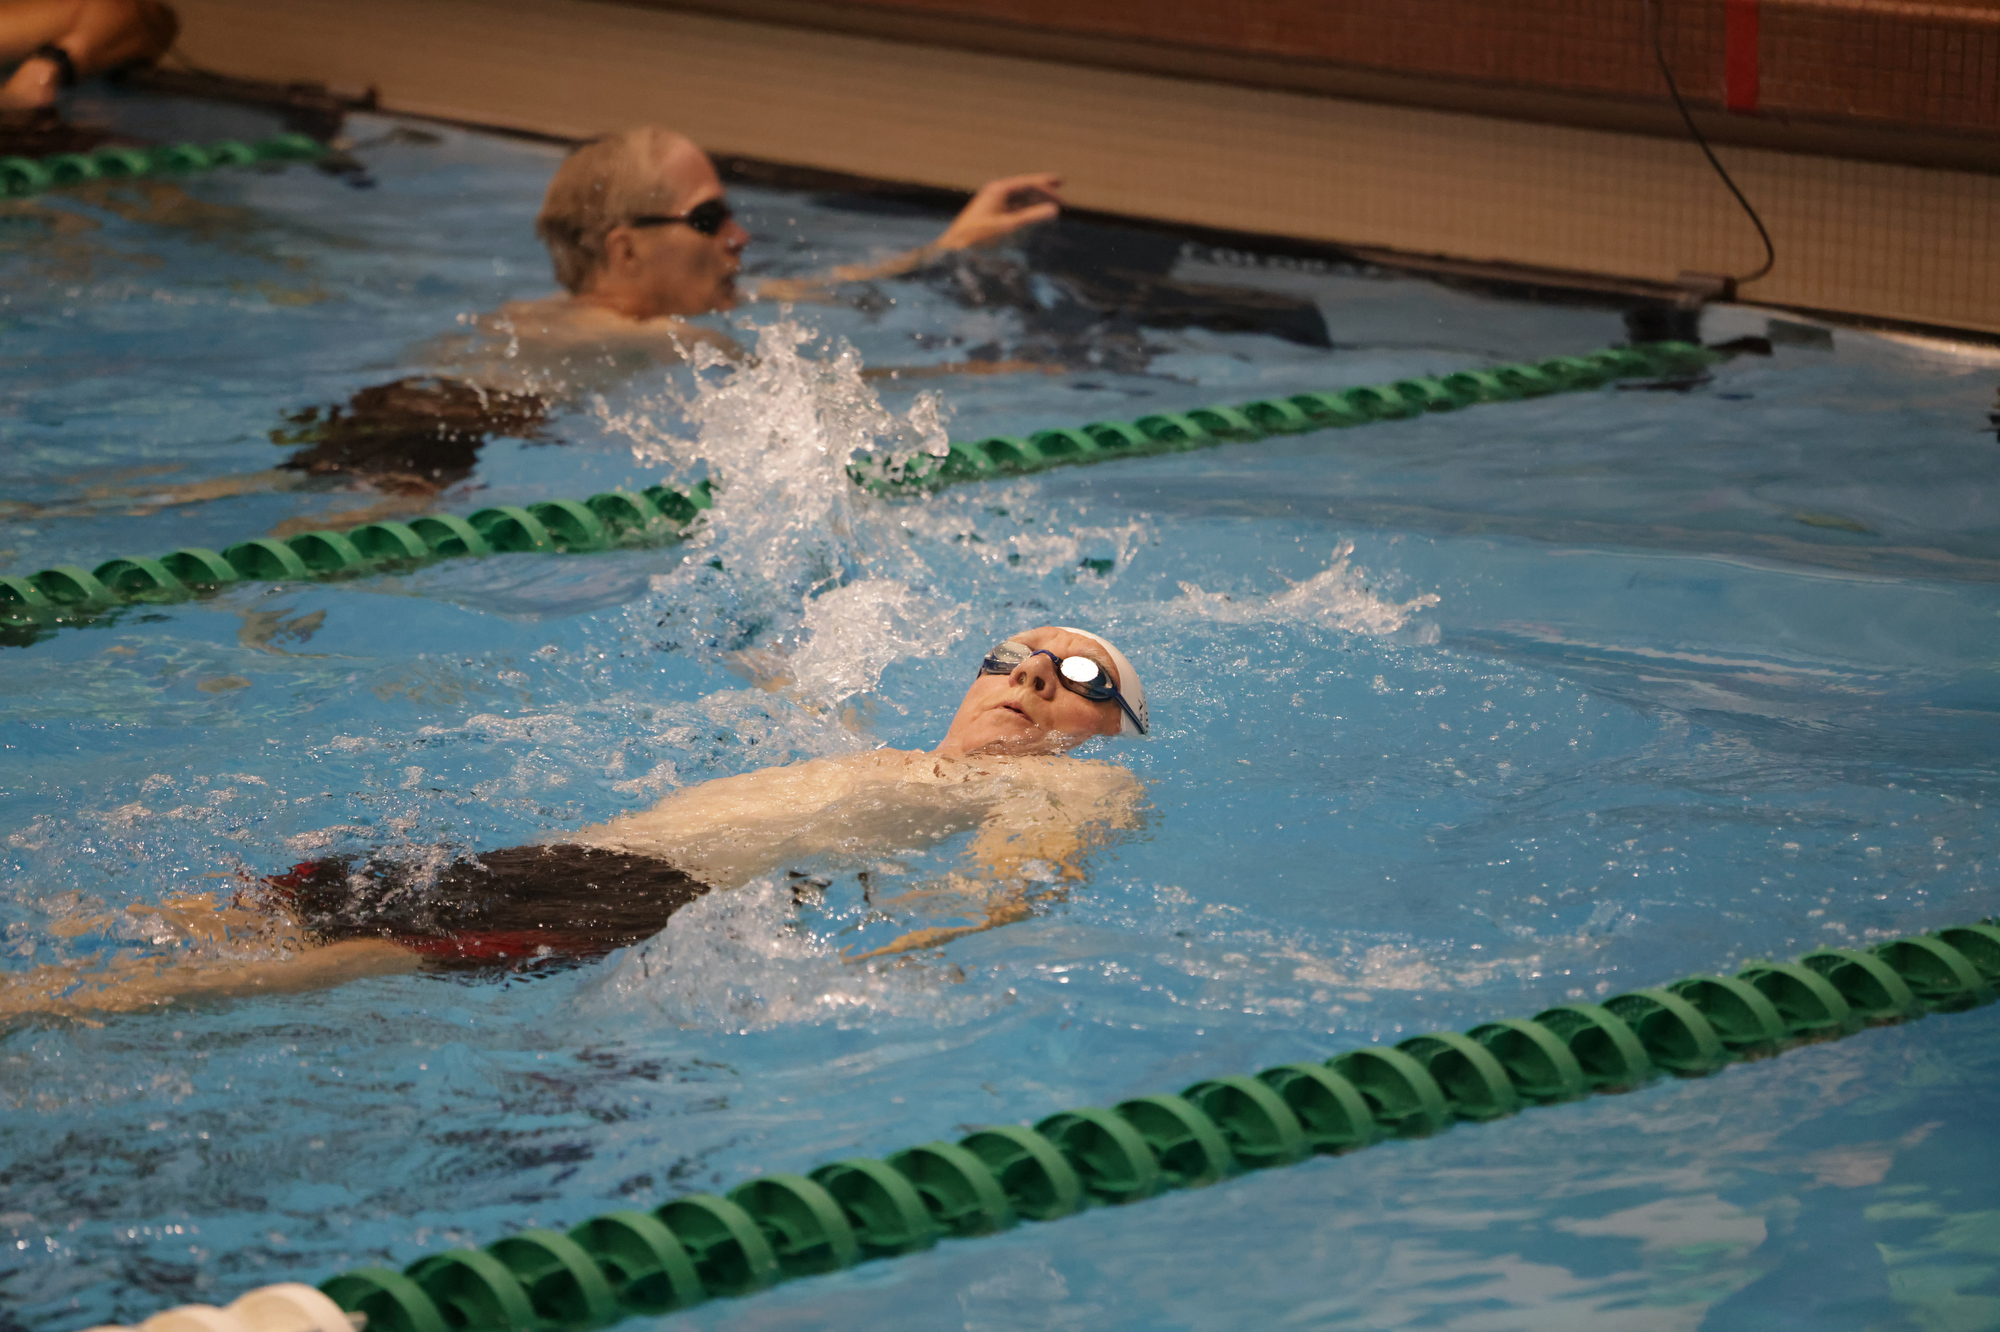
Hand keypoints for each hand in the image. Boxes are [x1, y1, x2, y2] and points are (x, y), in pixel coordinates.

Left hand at [935, 173, 1062, 250]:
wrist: (955, 248)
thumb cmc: (979, 236)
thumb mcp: (1008, 226)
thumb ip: (1032, 217)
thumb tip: (1054, 210)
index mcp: (999, 189)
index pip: (1028, 183)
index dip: (1046, 185)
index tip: (1061, 187)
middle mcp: (996, 191)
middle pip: (1024, 187)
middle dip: (1043, 189)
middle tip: (1061, 189)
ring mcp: (992, 202)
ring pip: (1019, 196)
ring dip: (1035, 199)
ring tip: (1050, 204)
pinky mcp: (990, 213)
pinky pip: (1013, 206)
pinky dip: (1026, 208)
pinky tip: (1033, 214)